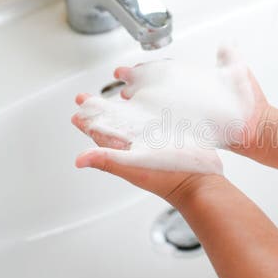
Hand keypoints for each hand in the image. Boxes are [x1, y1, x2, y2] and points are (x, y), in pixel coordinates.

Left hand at [72, 93, 220, 202]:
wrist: (199, 182)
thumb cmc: (166, 179)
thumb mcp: (133, 167)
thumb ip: (107, 160)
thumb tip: (79, 160)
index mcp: (125, 150)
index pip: (100, 133)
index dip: (87, 121)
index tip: (78, 106)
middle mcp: (139, 143)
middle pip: (114, 123)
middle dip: (100, 109)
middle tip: (86, 98)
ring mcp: (157, 139)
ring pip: (135, 119)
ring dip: (124, 107)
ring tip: (116, 94)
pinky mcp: (174, 133)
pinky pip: (158, 118)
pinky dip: (151, 109)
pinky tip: (152, 101)